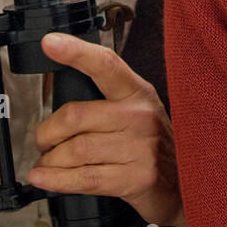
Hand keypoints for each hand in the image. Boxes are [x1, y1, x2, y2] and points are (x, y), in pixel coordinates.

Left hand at [26, 32, 184, 226]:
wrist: (184, 184)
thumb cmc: (150, 145)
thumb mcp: (137, 112)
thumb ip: (104, 100)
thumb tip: (58, 100)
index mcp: (137, 92)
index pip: (105, 65)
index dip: (76, 52)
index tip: (49, 43)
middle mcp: (139, 116)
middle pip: (74, 116)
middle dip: (46, 133)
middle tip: (43, 142)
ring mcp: (140, 148)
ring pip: (74, 151)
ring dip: (50, 161)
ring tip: (47, 164)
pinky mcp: (136, 178)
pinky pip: (84, 178)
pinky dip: (56, 181)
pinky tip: (44, 179)